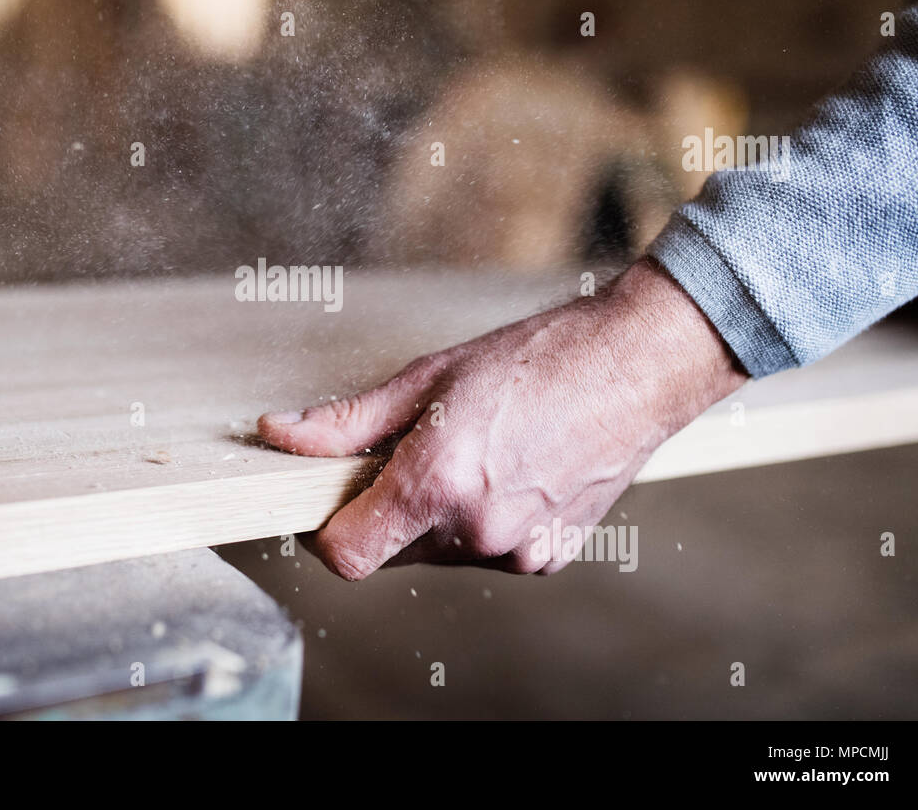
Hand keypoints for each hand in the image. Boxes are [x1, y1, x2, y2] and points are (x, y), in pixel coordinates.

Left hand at [257, 259, 747, 578]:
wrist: (636, 367)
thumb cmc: (536, 360)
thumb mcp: (427, 378)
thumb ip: (347, 421)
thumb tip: (280, 434)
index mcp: (436, 482)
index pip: (345, 554)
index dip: (325, 531)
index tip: (330, 499)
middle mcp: (476, 529)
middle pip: (391, 550)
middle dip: (385, 509)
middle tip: (412, 450)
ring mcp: (517, 551)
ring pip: (440, 553)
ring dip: (436, 517)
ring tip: (474, 452)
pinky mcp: (549, 558)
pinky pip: (489, 554)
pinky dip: (483, 523)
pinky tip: (510, 472)